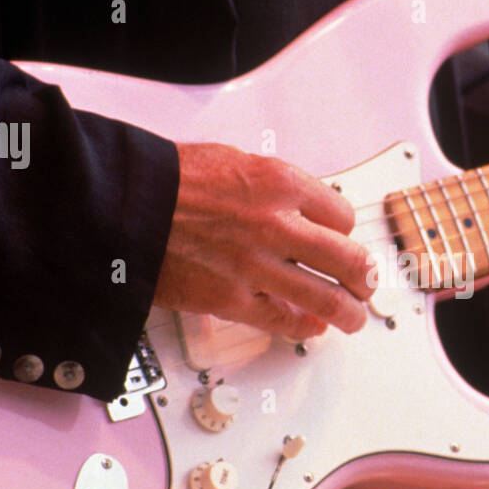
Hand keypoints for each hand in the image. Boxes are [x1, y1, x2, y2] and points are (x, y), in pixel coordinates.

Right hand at [153, 143, 371, 337]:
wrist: (122, 204)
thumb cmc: (168, 180)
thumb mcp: (233, 161)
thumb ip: (272, 188)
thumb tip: (297, 208)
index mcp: (280, 183)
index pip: (341, 216)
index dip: (344, 231)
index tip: (340, 240)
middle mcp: (277, 225)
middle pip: (348, 260)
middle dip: (364, 277)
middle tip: (366, 284)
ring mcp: (258, 266)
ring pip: (327, 298)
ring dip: (348, 312)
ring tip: (353, 318)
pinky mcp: (233, 299)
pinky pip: (284, 320)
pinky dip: (304, 327)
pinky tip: (312, 327)